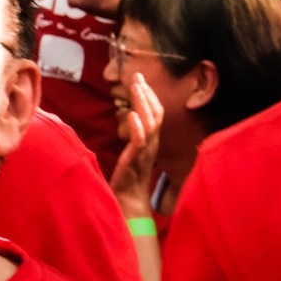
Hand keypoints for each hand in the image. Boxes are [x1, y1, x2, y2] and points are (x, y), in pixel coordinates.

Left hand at [108, 72, 163, 214]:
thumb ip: (130, 138)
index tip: (139, 79)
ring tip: (136, 87)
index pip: (154, 114)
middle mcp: (151, 145)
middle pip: (156, 114)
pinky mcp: (136, 162)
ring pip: (150, 124)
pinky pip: (140, 142)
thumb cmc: (126, 179)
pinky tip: (131, 115)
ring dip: (143, 104)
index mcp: (150, 142)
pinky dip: (137, 127)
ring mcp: (145, 153)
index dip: (149, 96)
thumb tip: (124, 120)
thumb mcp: (129, 153)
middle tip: (137, 76)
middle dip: (147, 94)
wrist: (128, 204)